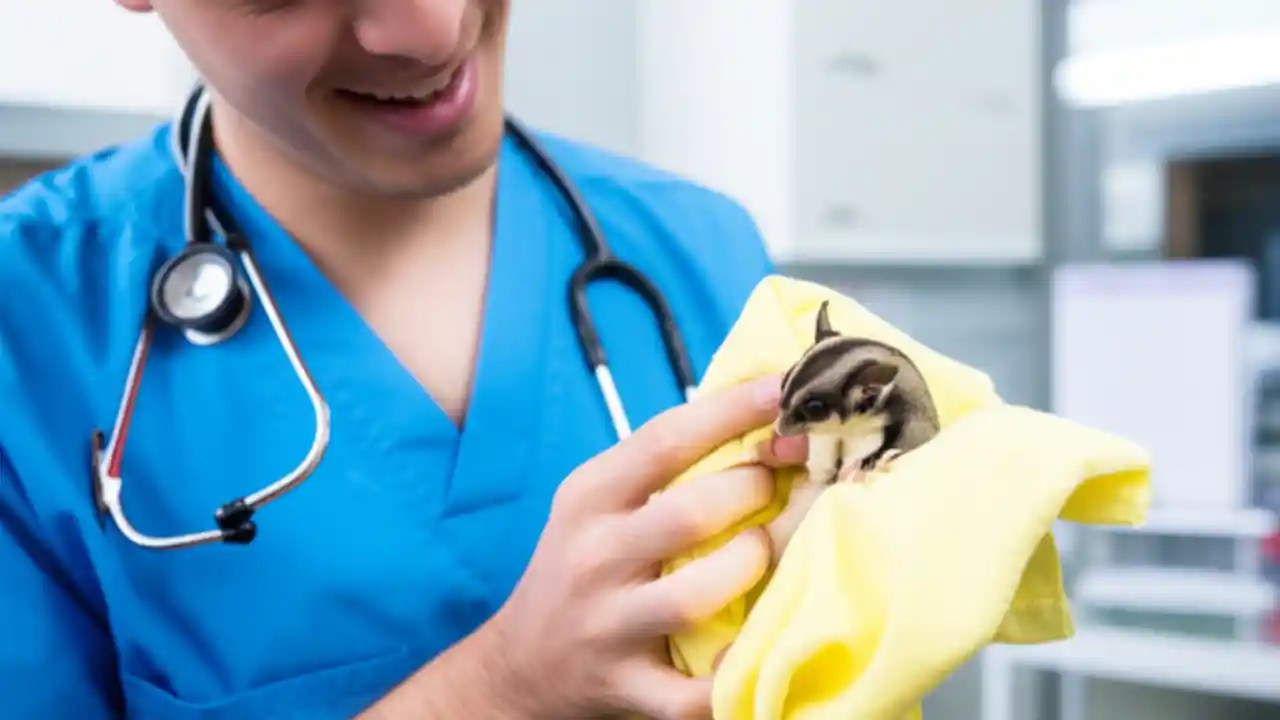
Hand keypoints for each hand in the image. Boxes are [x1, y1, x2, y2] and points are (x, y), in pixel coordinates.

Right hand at [480, 374, 807, 719]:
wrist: (522, 665)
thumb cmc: (584, 565)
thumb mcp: (599, 503)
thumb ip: (662, 465)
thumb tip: (762, 415)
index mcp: (589, 498)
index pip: (666, 439)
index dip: (735, 411)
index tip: (789, 388)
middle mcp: (594, 557)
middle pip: (692, 513)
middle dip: (756, 490)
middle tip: (786, 483)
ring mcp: (609, 626)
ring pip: (697, 595)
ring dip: (750, 567)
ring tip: (767, 552)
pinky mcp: (627, 688)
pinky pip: (694, 693)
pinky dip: (733, 676)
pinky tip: (755, 649)